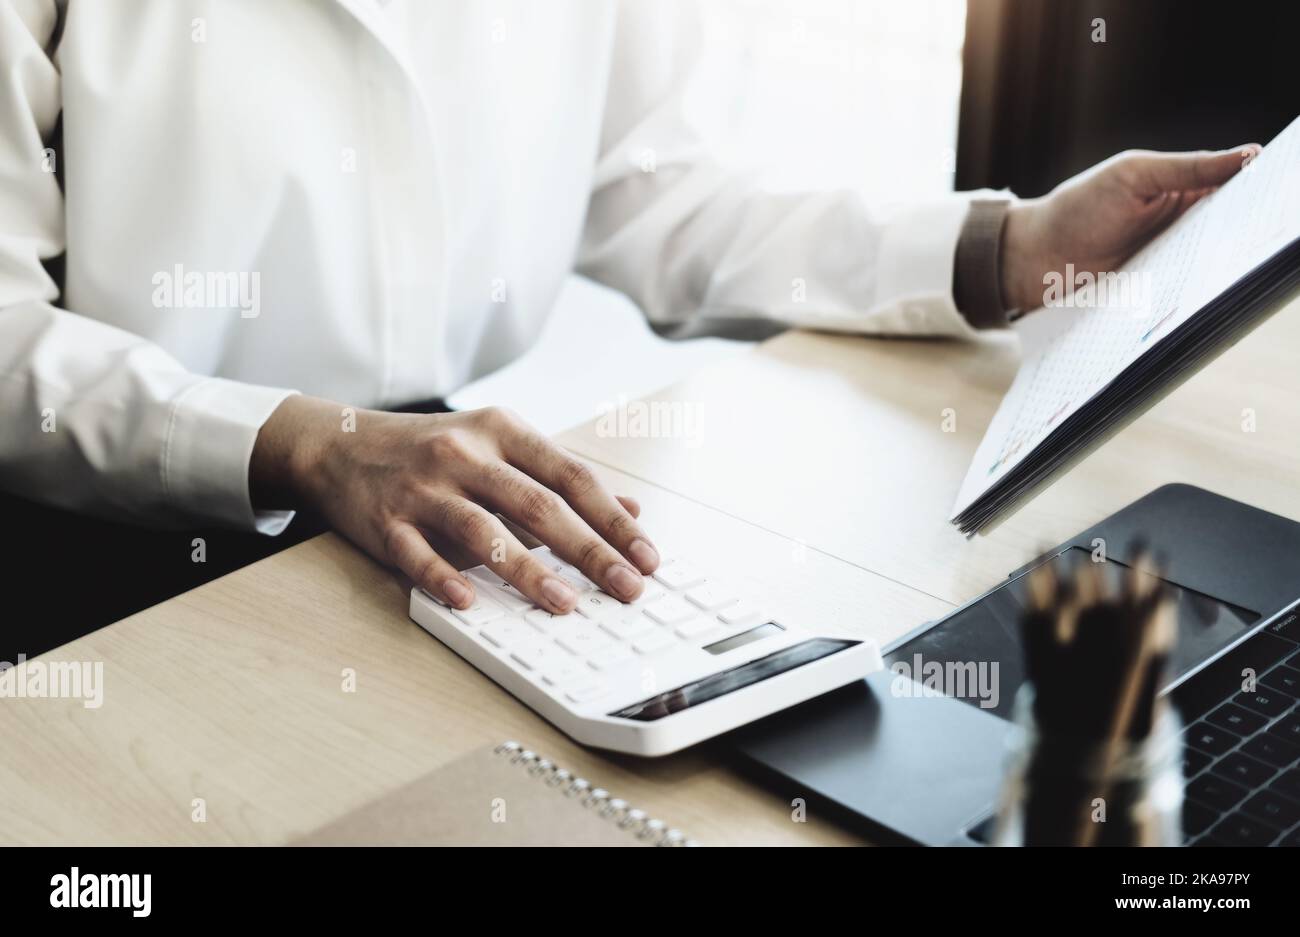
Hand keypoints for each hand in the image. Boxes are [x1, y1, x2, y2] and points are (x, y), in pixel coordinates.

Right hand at [250, 397, 659, 612]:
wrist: (340, 443)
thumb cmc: (433, 452)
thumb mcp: (499, 449)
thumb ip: (560, 480)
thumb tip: (631, 510)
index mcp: (502, 432)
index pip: (572, 477)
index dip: (613, 519)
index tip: (646, 556)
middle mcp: (466, 455)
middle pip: (539, 506)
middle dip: (590, 551)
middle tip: (627, 588)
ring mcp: (424, 488)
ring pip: (484, 531)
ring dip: (529, 571)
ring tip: (566, 603)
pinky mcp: (386, 521)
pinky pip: (418, 554)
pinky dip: (443, 578)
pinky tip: (468, 602)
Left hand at [1000, 144, 1259, 312]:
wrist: (1032, 259)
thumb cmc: (1078, 208)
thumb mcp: (1134, 177)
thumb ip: (1188, 168)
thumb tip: (1250, 154)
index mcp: (1183, 191)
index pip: (1235, 189)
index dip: (1258, 192)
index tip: (1280, 198)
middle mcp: (1182, 226)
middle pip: (1231, 230)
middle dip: (1249, 234)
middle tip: (1270, 239)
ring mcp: (1170, 261)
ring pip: (1212, 264)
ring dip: (1227, 267)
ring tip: (1249, 268)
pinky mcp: (1155, 292)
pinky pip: (1184, 294)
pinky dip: (1197, 295)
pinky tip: (1212, 296)